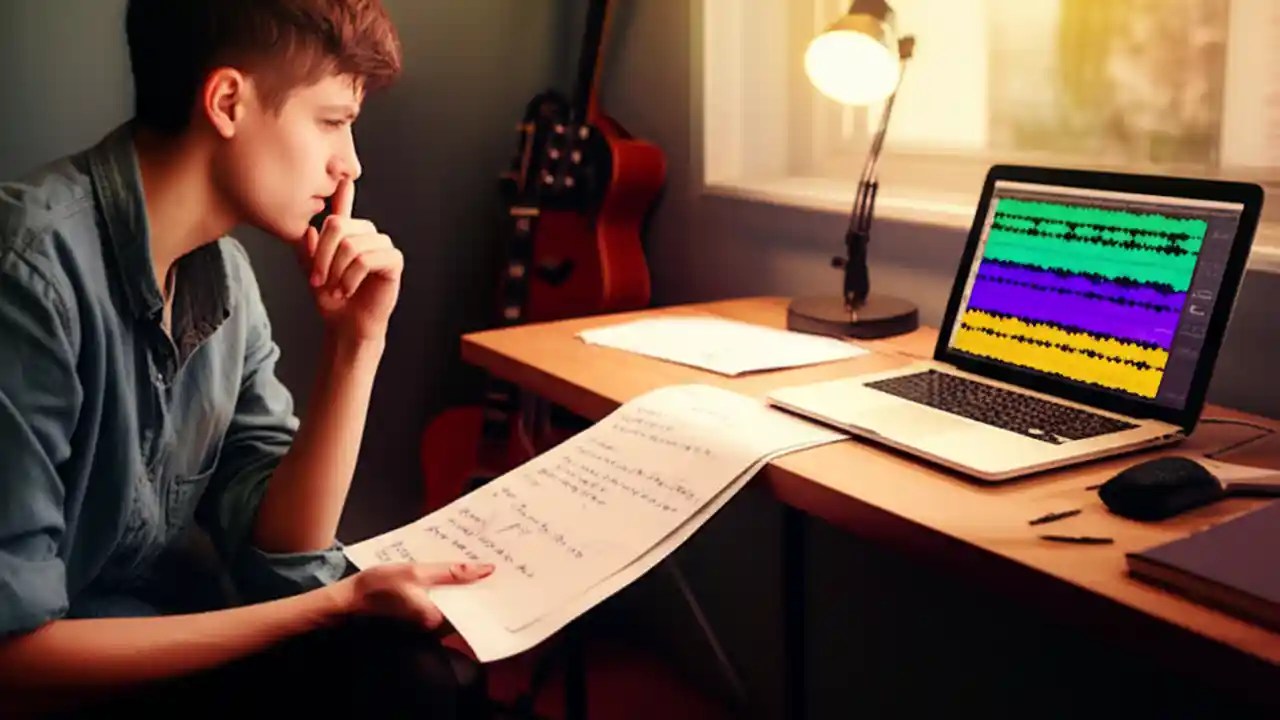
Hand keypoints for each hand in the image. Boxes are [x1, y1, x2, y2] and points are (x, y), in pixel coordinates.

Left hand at [299, 179, 403, 342]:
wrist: (347, 326)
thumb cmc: (333, 301)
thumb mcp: (312, 273)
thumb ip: (307, 250)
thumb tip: (308, 229)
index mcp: (348, 235)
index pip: (344, 209)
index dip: (344, 193)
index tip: (344, 177)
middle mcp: (367, 236)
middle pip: (338, 226)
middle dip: (322, 256)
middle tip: (317, 280)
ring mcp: (382, 246)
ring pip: (351, 245)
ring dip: (336, 272)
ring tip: (335, 288)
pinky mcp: (393, 261)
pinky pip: (366, 260)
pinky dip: (351, 278)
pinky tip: (348, 290)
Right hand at [336, 562, 494, 630]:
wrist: (349, 600)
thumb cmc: (378, 586)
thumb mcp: (417, 572)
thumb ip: (452, 572)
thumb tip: (485, 570)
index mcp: (437, 619)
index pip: (475, 611)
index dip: (492, 595)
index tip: (508, 580)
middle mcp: (436, 627)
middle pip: (469, 608)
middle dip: (482, 590)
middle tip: (498, 568)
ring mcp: (430, 625)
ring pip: (458, 606)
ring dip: (468, 590)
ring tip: (482, 568)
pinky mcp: (424, 619)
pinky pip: (446, 606)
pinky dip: (453, 593)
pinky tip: (456, 576)